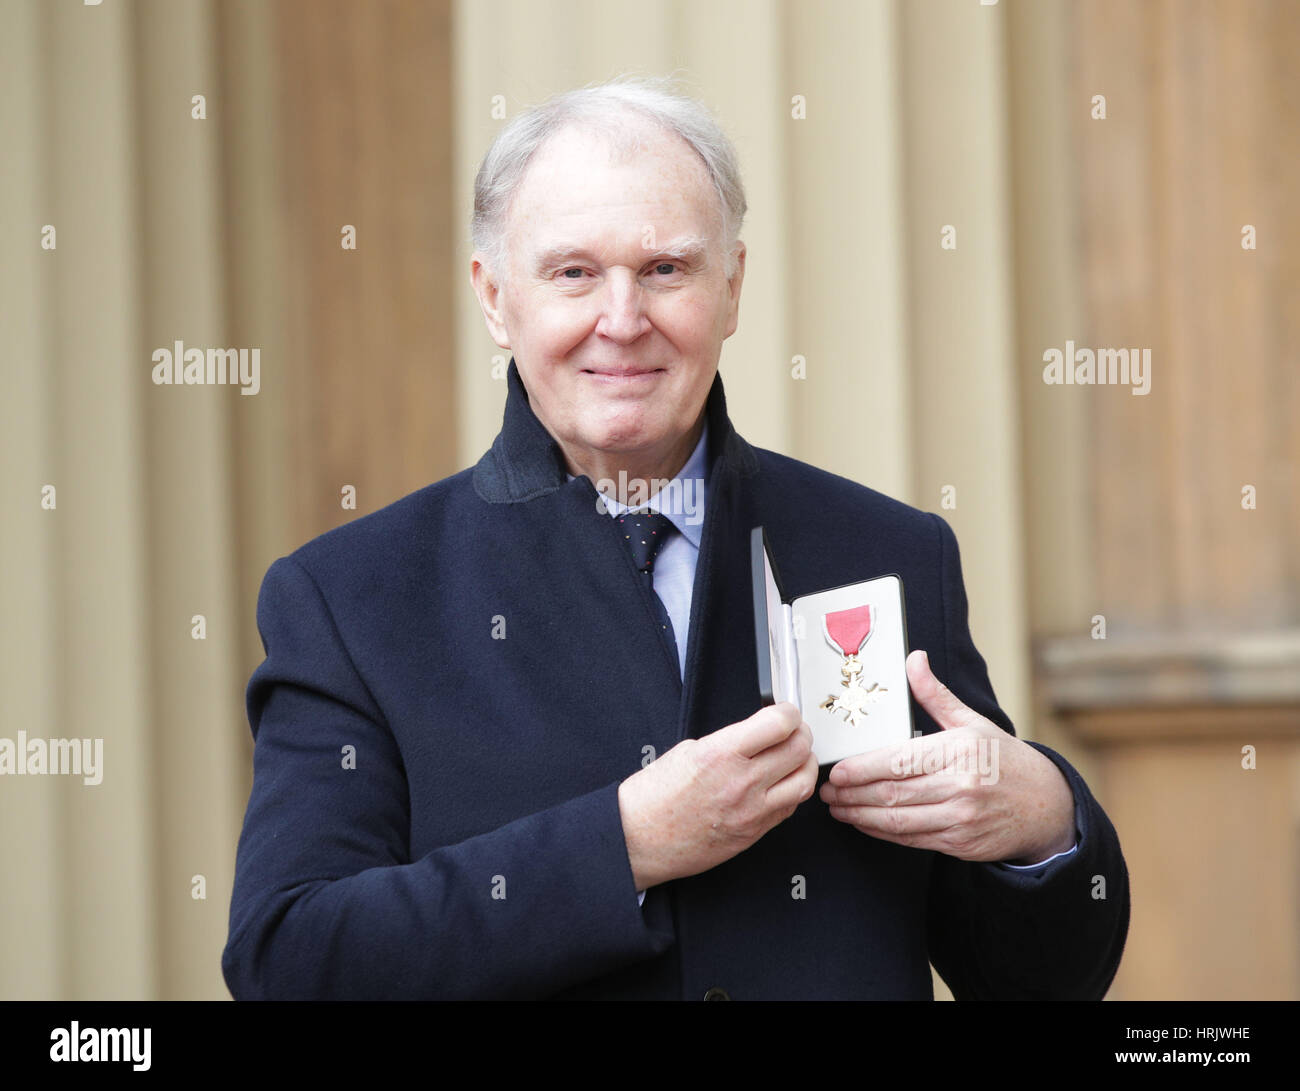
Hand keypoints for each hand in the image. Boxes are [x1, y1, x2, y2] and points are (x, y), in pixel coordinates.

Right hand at [618, 702, 818, 889]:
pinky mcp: (754, 833)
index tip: (785, 712)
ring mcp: (752, 811)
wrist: (641, 838)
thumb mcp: (689, 750)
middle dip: (800, 733)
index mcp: (721, 754)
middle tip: (793, 731)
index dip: (788, 712)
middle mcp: (741, 782)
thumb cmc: (656, 797)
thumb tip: (758, 734)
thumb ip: (730, 740)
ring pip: (804, 781)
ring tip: (794, 758)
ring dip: (804, 764)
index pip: (778, 724)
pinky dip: (793, 791)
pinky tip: (781, 784)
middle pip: (799, 749)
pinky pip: (790, 807)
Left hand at [818, 650, 1074, 864]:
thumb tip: (913, 658)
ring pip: (898, 819)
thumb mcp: (973, 722)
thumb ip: (935, 695)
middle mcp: (961, 786)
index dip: (863, 769)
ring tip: (836, 807)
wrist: (1047, 806)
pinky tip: (864, 822)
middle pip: (893, 792)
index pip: (901, 761)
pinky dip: (883, 832)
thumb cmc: (1004, 760)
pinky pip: (912, 839)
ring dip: (861, 815)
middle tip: (826, 790)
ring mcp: (961, 818)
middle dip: (852, 793)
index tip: (837, 771)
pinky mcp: (960, 844)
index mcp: (960, 751)